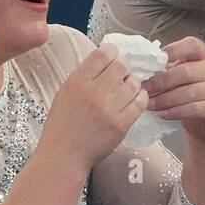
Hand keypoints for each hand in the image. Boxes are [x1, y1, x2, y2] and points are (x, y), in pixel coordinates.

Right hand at [48, 43, 146, 171]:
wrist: (65, 154)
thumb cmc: (63, 123)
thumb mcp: (66, 92)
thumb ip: (85, 76)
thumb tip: (106, 60)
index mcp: (77, 82)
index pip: (102, 54)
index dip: (111, 51)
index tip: (114, 55)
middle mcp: (94, 92)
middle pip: (121, 66)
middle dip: (124, 66)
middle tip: (122, 72)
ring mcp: (110, 109)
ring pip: (133, 83)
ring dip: (133, 82)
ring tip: (127, 87)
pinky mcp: (122, 124)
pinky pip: (140, 102)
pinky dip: (140, 97)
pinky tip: (135, 98)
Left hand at [143, 36, 204, 142]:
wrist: (203, 119)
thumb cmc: (186, 92)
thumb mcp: (177, 76)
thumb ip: (165, 68)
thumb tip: (143, 69)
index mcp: (203, 55)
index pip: (192, 45)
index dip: (173, 50)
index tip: (154, 61)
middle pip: (187, 71)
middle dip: (162, 82)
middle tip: (145, 89)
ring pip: (190, 92)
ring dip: (165, 99)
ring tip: (150, 104)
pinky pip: (195, 109)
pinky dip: (175, 112)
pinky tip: (162, 113)